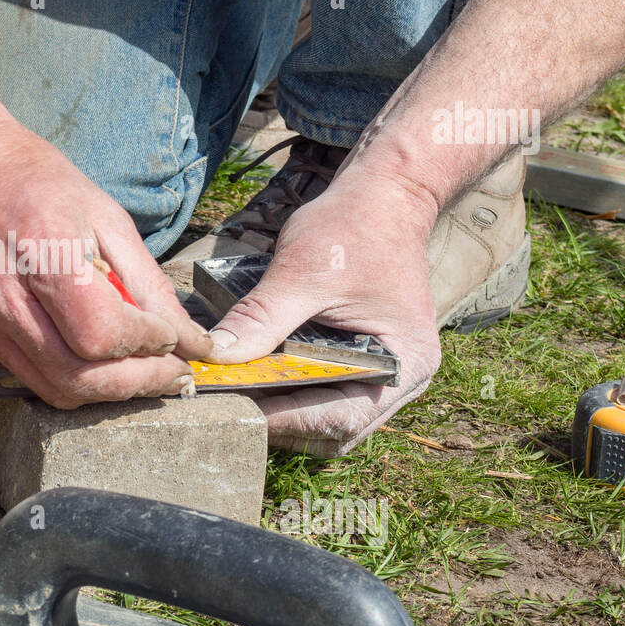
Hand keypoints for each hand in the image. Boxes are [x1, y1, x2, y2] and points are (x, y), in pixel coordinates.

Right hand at [0, 123, 213, 408]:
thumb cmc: (26, 178)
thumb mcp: (102, 212)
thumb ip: (146, 282)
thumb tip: (189, 338)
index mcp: (41, 251)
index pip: (101, 334)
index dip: (148, 347)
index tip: (174, 340)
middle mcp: (0, 294)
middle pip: (76, 377)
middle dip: (135, 384)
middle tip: (169, 373)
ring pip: (51, 388)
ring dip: (103, 390)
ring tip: (138, 369)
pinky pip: (26, 374)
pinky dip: (66, 375)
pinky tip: (89, 353)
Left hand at [204, 172, 441, 456]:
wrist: (383, 195)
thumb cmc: (355, 227)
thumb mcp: (304, 271)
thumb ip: (262, 317)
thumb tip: (218, 355)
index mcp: (406, 363)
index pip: (342, 418)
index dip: (286, 420)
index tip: (236, 412)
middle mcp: (401, 379)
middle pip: (334, 430)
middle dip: (281, 423)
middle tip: (228, 407)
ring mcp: (383, 372)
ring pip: (327, 418)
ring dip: (283, 412)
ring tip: (236, 396)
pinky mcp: (361, 361)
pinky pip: (325, 394)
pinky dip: (290, 393)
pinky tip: (254, 379)